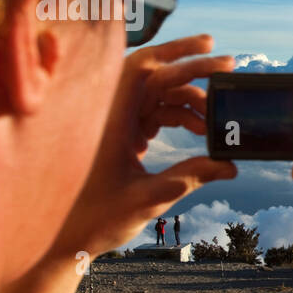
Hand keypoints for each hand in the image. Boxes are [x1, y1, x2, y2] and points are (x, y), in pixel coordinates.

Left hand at [46, 34, 237, 263]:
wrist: (62, 241)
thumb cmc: (93, 220)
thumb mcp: (147, 199)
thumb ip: (189, 178)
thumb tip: (229, 166)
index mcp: (109, 120)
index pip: (149, 71)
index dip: (183, 56)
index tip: (215, 51)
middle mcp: (109, 113)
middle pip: (156, 74)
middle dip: (193, 67)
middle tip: (228, 65)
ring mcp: (114, 122)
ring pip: (158, 94)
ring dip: (189, 102)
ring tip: (215, 123)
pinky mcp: (118, 135)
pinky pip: (153, 113)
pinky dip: (177, 117)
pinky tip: (198, 133)